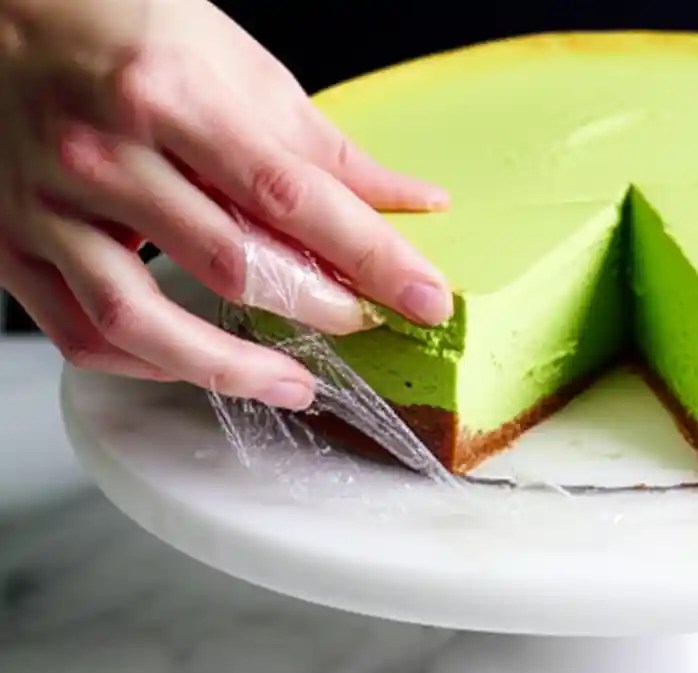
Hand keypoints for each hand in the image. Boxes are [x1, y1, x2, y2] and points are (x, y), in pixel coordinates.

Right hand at [0, 0, 452, 409]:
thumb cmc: (121, 25)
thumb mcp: (238, 66)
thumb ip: (326, 148)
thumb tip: (413, 202)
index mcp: (169, 97)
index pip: (294, 196)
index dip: (372, 256)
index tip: (426, 297)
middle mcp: (101, 153)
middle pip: (230, 261)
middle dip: (318, 307)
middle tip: (366, 321)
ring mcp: (47, 205)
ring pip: (142, 319)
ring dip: (232, 368)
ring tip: (294, 383)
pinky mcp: (12, 244)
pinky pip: (83, 334)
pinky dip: (151, 364)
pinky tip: (199, 365)